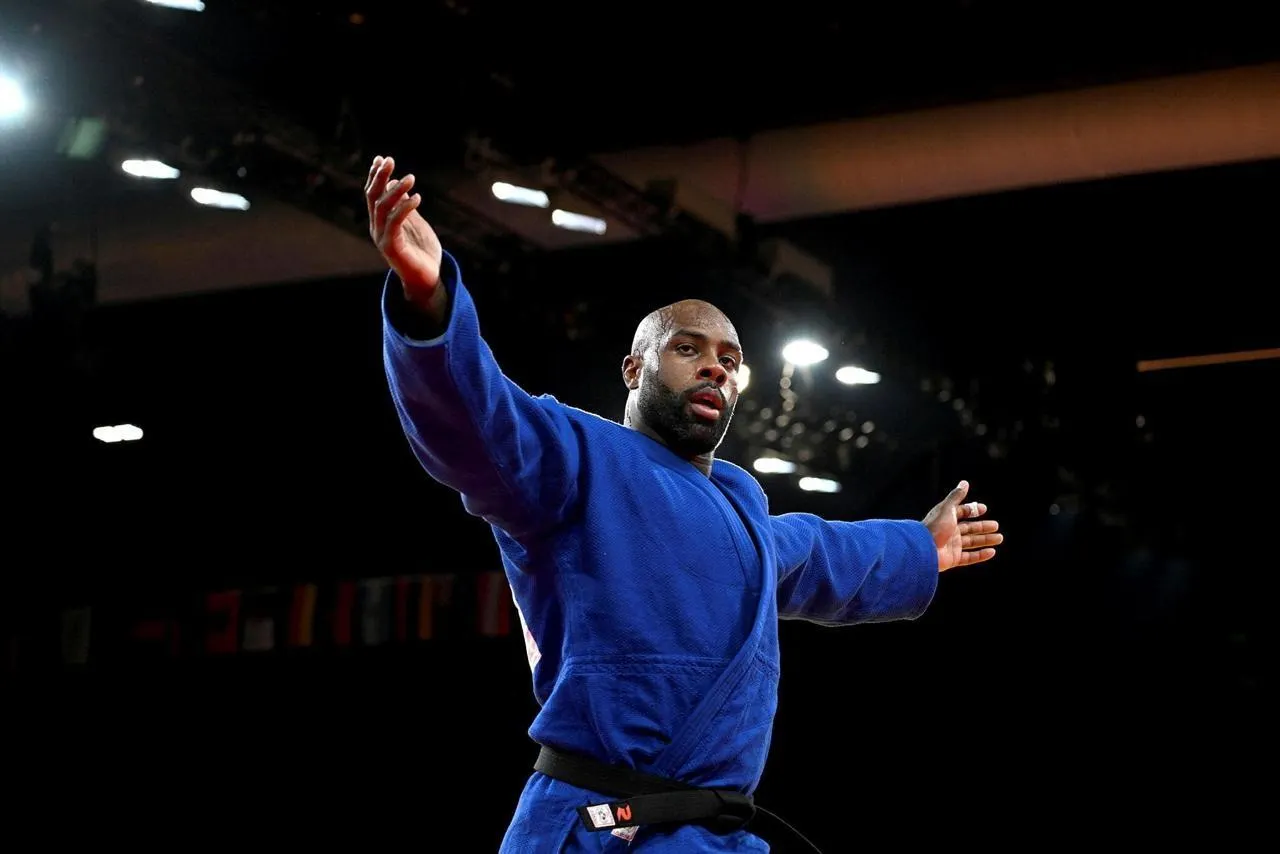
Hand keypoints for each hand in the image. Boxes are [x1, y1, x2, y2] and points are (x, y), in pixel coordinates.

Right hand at [365, 155, 442, 305]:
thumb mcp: (415, 223)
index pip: (372, 194)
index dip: (375, 176)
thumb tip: (398, 183)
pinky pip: (395, 223)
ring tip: (410, 178)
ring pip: (383, 208)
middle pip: (373, 197)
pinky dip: (405, 208)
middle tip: (389, 160)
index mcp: (380, 221)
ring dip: (396, 191)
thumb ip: (405, 206)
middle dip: (380, 177)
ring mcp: (382, 238)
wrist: (426, 279)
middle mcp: (377, 228)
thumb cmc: (421, 252)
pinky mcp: (392, 248)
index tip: (381, 158)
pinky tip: (416, 198)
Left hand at [923, 480, 1001, 571]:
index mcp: (946, 518)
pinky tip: (992, 552)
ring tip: (999, 538)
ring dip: (985, 540)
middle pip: (969, 528)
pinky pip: (969, 557)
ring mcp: (951, 546)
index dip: (972, 510)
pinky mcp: (953, 559)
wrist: (923, 549)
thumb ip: (956, 496)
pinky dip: (981, 555)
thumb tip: (965, 483)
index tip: (984, 509)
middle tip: (996, 525)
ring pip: (972, 542)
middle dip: (982, 526)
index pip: (961, 513)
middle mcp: (949, 531)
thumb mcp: (947, 509)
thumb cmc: (934, 527)